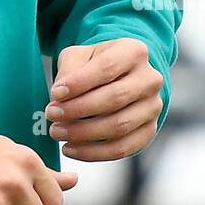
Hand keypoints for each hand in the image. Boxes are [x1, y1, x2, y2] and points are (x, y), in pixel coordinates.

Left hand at [45, 38, 163, 162]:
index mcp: (134, 52)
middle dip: (79, 109)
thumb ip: (69, 70)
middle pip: (115, 98)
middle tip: (52, 115)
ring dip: (83, 134)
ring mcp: (153, 107)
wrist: (118, 77)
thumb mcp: (79, 56)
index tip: (55, 93)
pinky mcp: (149, 131)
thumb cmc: (94, 65)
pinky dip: (94, 153)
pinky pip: (123, 148)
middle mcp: (150, 79)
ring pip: (119, 126)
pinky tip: (70, 149)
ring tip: (57, 132)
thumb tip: (59, 96)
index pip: (107, 67)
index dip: (79, 83)